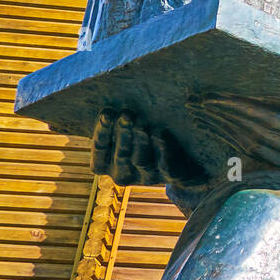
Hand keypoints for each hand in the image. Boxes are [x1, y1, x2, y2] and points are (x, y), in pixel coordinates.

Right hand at [90, 110, 208, 190]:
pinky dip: (162, 148)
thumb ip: (115, 122)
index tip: (107, 112)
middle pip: (121, 154)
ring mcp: (146, 178)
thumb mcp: (125, 132)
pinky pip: (164, 165)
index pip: (100, 149)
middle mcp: (123, 175)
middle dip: (123, 132)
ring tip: (142, 121)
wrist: (179, 164)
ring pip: (140, 160)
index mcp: (106, 165)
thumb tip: (106, 100)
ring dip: (141, 139)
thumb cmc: (142, 140)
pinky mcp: (168, 177)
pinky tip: (160, 132)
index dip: (102, 131)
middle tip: (127, 114)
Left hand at [194, 95, 279, 215]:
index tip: (215, 97)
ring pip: (258, 146)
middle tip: (197, 101)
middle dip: (226, 117)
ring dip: (231, 130)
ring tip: (208, 114)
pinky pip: (267, 157)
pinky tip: (232, 138)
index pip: (272, 120)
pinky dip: (245, 146)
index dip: (242, 109)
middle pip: (256, 133)